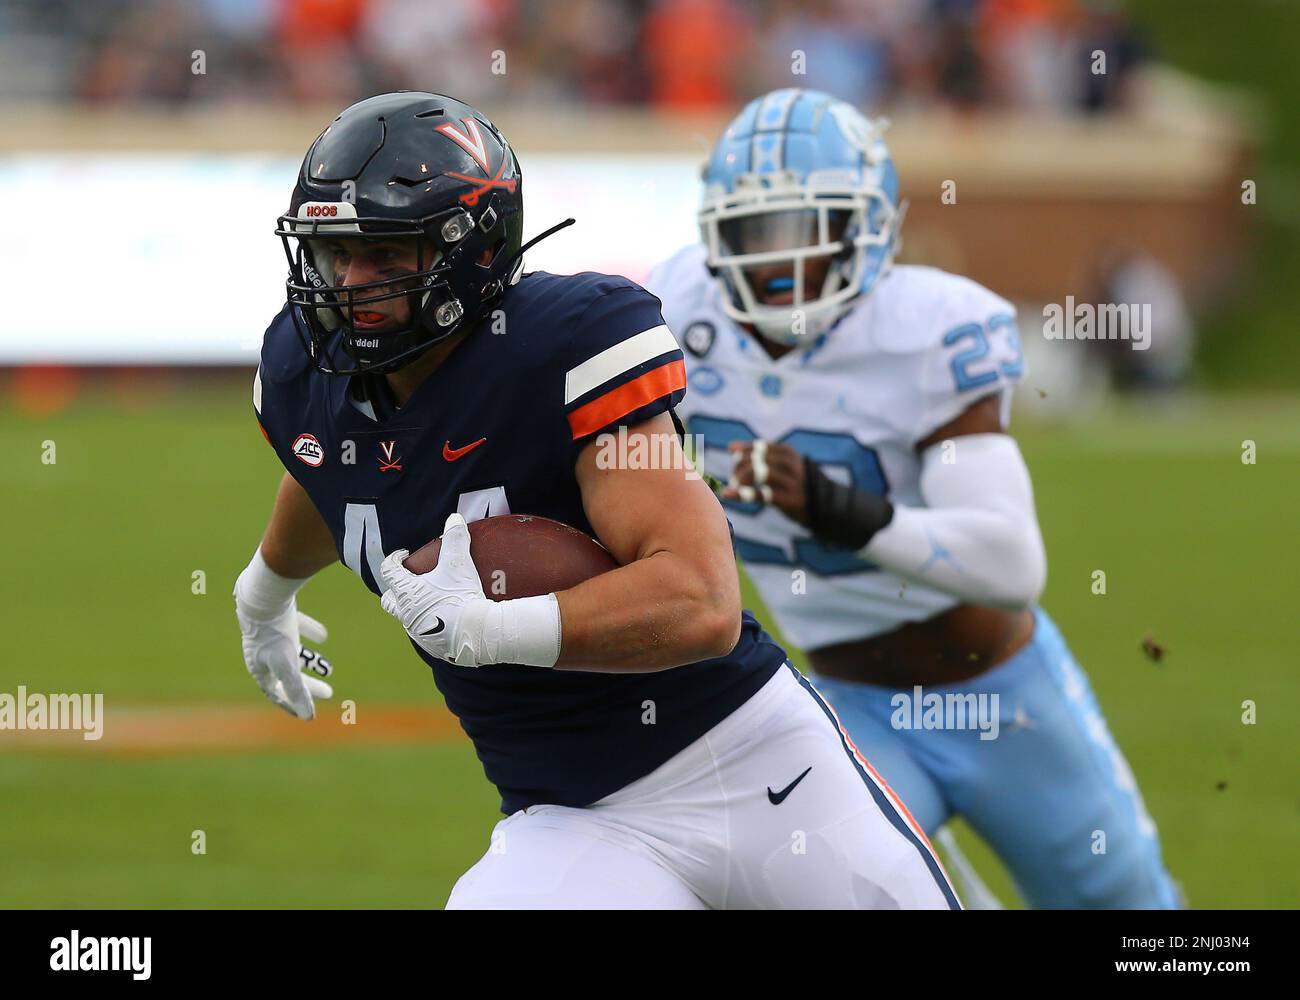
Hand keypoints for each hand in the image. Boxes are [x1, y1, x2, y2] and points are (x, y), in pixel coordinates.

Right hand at [234, 599, 333, 720]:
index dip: (292, 704)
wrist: (263, 596)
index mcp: (260, 668)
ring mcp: (271, 634)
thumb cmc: (273, 634)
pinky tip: (324, 636)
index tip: (307, 712)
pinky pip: (297, 628)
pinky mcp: (279, 617)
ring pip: (293, 653)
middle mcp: (263, 653)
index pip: (277, 693)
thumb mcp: (287, 665)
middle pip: (288, 675)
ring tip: (329, 670)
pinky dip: (310, 634)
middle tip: (329, 693)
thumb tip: (309, 717)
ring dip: (311, 663)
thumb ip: (297, 690)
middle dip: (308, 686)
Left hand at [379, 513, 492, 666]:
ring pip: (407, 618)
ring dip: (414, 607)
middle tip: (411, 582)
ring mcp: (417, 633)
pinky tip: (447, 619)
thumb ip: (455, 539)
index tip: (403, 554)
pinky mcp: (432, 646)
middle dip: (395, 590)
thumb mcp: (459, 564)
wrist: (477, 633)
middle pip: (389, 601)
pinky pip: (425, 634)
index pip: (388, 571)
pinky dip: (431, 624)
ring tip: (433, 599)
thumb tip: (454, 518)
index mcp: (406, 593)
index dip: (393, 559)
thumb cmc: (462, 597)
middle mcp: (406, 614)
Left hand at [722, 440, 809, 525]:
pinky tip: (728, 494)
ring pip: (760, 472)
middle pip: (757, 459)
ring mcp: (791, 481)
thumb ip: (755, 455)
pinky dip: (743, 494)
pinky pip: (762, 494)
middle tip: (733, 477)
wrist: (820, 505)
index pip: (758, 447)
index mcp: (787, 452)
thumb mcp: (778, 464)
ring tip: (735, 485)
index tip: (735, 460)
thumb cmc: (791, 482)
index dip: (743, 453)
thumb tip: (730, 446)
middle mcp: (790, 464)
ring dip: (741, 479)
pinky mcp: (788, 499)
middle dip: (740, 467)